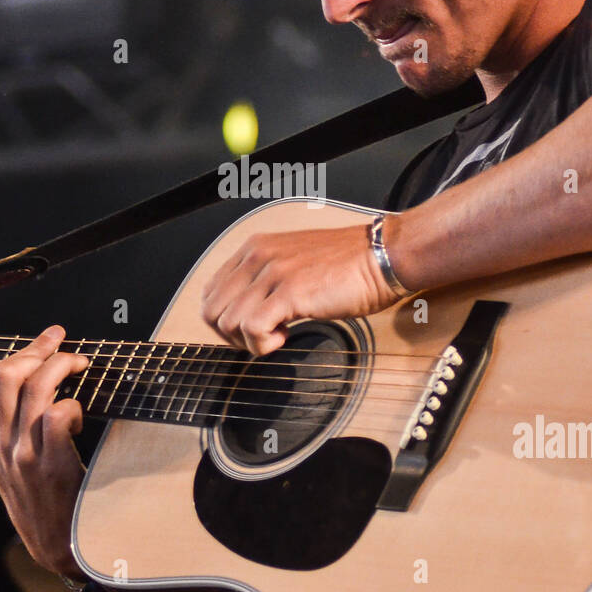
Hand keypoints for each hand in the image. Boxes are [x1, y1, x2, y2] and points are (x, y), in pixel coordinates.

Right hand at [0, 325, 89, 578]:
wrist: (57, 546)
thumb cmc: (43, 499)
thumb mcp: (14, 462)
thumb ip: (17, 426)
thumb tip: (40, 381)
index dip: (26, 351)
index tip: (50, 339)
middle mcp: (0, 443)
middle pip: (7, 374)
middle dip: (39, 348)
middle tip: (65, 344)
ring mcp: (23, 455)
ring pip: (34, 388)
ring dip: (62, 366)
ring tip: (81, 366)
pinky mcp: (50, 467)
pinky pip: (56, 416)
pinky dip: (72, 405)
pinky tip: (80, 414)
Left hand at [199, 224, 403, 356]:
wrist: (381, 255)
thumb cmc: (347, 264)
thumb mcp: (293, 263)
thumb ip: (266, 280)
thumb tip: (246, 312)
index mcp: (254, 248)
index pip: (210, 291)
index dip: (224, 319)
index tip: (249, 328)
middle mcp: (257, 256)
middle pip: (212, 310)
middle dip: (232, 335)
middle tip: (261, 338)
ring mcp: (272, 273)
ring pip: (228, 322)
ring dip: (250, 341)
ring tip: (278, 336)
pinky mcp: (289, 292)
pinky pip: (252, 329)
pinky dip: (263, 344)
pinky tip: (285, 337)